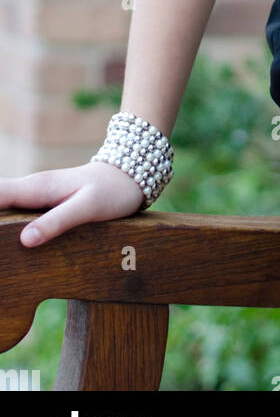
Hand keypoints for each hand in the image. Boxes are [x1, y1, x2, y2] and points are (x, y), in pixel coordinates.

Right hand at [0, 161, 146, 245]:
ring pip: (0, 206)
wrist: (129, 175)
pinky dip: (2, 222)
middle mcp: (30, 189)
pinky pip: (12, 211)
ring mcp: (33, 195)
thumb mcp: (88, 208)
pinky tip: (3, 239)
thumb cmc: (111, 191)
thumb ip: (57, 222)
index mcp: (36, 188)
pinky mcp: (39, 203)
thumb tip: (24, 241)